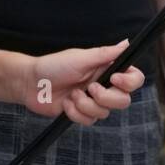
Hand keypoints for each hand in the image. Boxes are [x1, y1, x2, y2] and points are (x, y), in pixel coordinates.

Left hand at [18, 40, 145, 123]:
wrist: (31, 83)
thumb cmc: (54, 65)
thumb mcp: (81, 57)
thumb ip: (105, 54)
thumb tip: (127, 43)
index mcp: (106, 69)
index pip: (133, 79)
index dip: (129, 82)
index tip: (115, 79)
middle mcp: (103, 85)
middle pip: (123, 101)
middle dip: (106, 98)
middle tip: (90, 88)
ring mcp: (92, 101)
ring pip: (105, 113)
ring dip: (86, 105)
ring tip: (72, 94)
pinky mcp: (81, 113)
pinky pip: (89, 120)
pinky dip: (76, 113)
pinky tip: (65, 103)